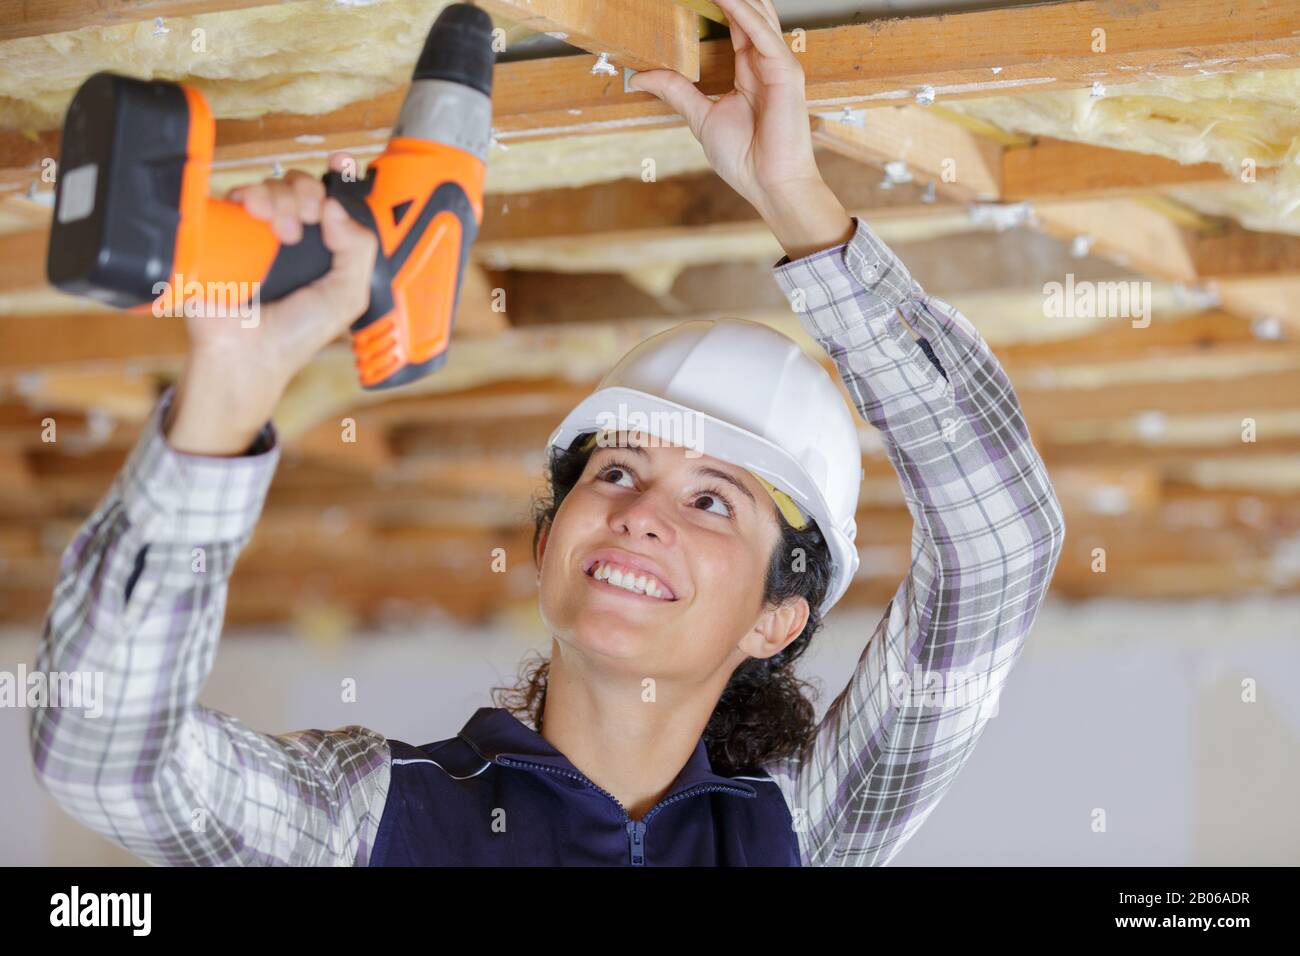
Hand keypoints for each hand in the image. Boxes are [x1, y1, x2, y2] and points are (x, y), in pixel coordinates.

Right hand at [165, 152, 378, 455]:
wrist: (249, 353)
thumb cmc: (296, 333)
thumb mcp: (347, 297)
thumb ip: (358, 251)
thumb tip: (335, 207)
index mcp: (322, 246)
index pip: (330, 198)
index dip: (335, 179)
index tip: (338, 172)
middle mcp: (289, 232)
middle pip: (300, 183)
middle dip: (307, 192)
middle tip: (307, 220)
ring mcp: (256, 231)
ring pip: (269, 185)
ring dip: (282, 198)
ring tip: (283, 234)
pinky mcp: (224, 231)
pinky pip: (234, 195)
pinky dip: (248, 195)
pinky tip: (257, 216)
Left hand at [628, 0, 852, 258]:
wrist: (770, 184)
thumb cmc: (745, 157)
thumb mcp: (701, 116)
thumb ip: (675, 90)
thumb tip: (639, 76)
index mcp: (748, 70)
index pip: (734, 23)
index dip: (716, 2)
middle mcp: (765, 61)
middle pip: (749, 11)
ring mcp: (778, 64)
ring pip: (757, 14)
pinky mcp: (785, 71)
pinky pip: (761, 33)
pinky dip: (742, 12)